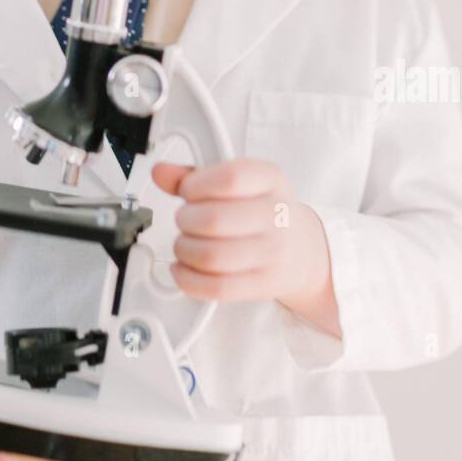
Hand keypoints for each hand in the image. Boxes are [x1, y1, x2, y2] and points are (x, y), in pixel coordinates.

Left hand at [151, 157, 339, 329]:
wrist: (300, 249)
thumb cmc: (262, 210)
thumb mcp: (237, 182)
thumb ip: (195, 175)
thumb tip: (161, 173)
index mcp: (270, 179)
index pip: (228, 178)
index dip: (196, 185)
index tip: (188, 191)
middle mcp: (276, 215)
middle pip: (213, 220)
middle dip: (184, 220)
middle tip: (184, 220)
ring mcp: (272, 252)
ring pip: (211, 256)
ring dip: (183, 250)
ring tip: (184, 244)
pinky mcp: (262, 285)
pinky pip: (216, 288)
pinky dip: (187, 279)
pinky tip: (183, 268)